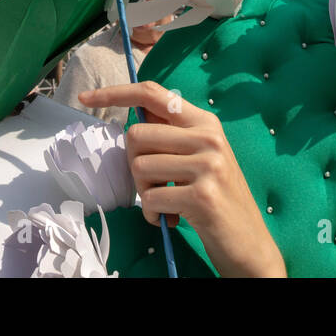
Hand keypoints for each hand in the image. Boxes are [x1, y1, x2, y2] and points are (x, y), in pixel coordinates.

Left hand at [79, 82, 286, 277]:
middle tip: (154, 186)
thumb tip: (134, 112)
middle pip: (137, 134)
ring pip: (140, 167)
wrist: (250, 242)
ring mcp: (208, 165)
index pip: (153, 93)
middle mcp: (209, 137)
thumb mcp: (202, 157)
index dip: (115, 93)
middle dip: (134, 166)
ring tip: (167, 204)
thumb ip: (173, 134)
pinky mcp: (202, 196)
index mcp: (206, 122)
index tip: (84, 98)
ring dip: (144, 193)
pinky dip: (152, 214)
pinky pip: (150, 199)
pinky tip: (172, 219)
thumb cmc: (218, 199)